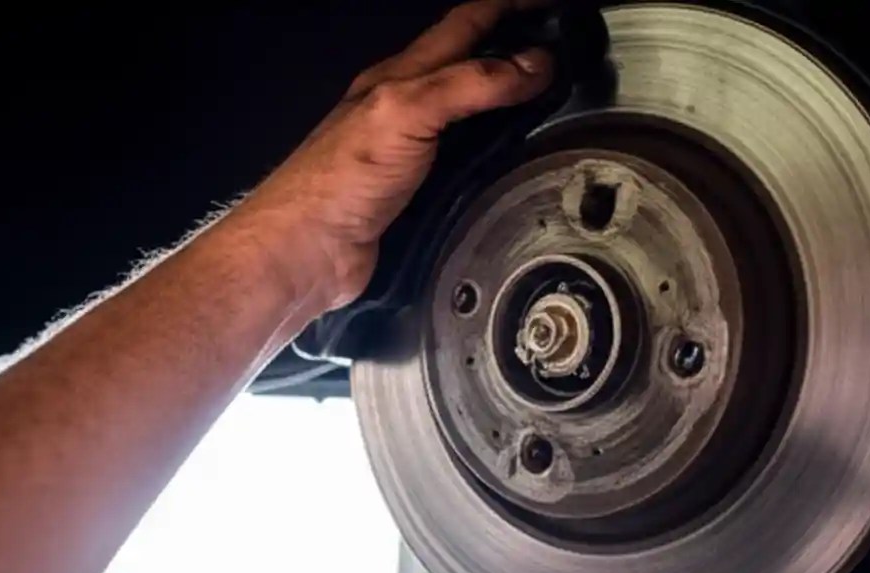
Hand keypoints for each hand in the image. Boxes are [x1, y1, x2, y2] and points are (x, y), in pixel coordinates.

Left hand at [222, 0, 553, 311]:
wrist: (307, 251)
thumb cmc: (341, 180)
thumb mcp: (406, 111)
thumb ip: (469, 84)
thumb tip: (532, 63)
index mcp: (399, 76)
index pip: (464, 25)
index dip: (509, 8)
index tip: (550, 7)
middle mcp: (405, 108)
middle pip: (468, 66)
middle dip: (514, 52)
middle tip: (562, 57)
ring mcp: (410, 152)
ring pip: (468, 116)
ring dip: (507, 106)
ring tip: (552, 106)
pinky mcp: (416, 195)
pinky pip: (464, 164)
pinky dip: (494, 157)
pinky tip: (513, 167)